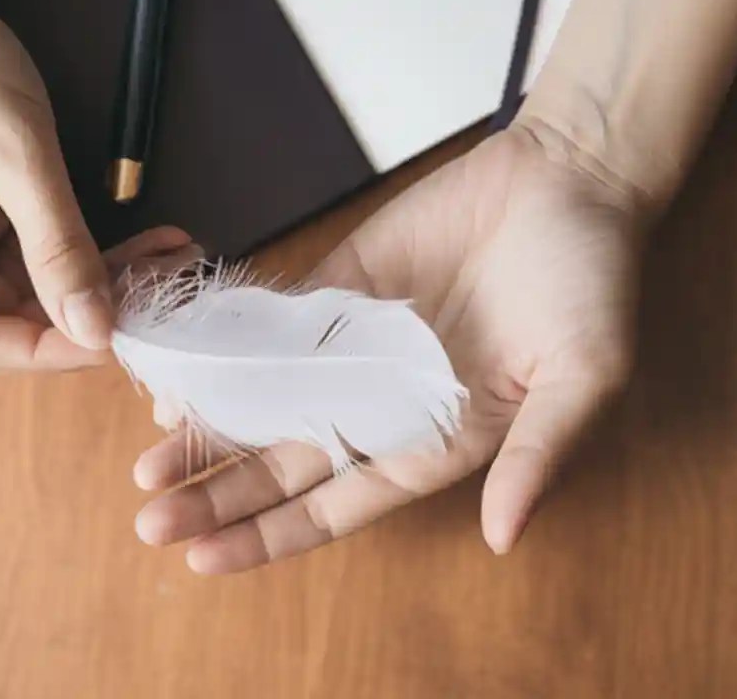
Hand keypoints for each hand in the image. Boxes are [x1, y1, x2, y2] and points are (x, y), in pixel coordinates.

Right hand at [0, 0, 131, 368]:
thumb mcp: (16, 157)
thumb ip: (59, 248)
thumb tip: (99, 331)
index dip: (45, 350)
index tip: (115, 339)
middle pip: (7, 316)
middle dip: (91, 309)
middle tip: (164, 294)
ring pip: (32, 289)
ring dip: (103, 280)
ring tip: (171, 260)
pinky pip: (35, 254)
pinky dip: (89, 252)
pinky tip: (147, 245)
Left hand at [132, 123, 648, 571]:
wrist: (569, 176)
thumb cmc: (590, 281)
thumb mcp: (584, 376)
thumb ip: (537, 455)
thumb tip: (503, 537)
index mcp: (439, 438)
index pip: (341, 504)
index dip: (274, 535)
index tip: (205, 560)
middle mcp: (386, 402)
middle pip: (287, 464)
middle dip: (221, 497)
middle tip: (150, 523)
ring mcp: (355, 345)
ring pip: (267, 403)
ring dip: (209, 433)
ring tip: (146, 468)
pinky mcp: (338, 288)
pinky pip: (270, 328)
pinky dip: (225, 353)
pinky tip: (180, 377)